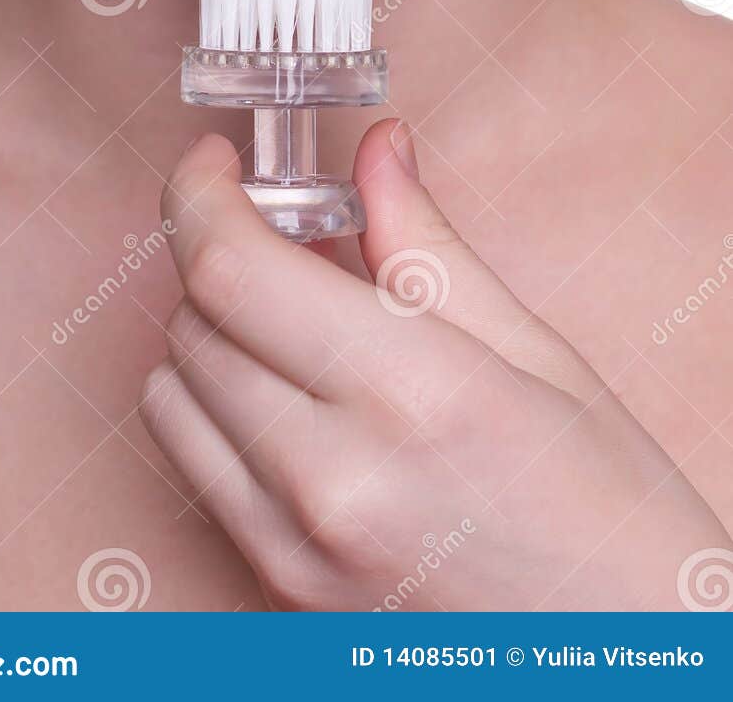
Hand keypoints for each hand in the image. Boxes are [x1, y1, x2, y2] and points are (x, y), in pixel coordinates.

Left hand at [139, 119, 730, 610]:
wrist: (630, 668)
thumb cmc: (613, 520)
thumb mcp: (542, 360)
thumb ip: (430, 246)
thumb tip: (377, 150)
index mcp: (413, 394)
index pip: (231, 270)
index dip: (199, 195)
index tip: (214, 162)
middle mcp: (332, 478)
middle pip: (191, 323)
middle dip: (216, 256)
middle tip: (280, 237)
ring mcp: (294, 551)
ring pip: (170, 397)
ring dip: (208, 336)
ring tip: (287, 323)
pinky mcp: (278, 596)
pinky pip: (196, 473)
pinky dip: (215, 412)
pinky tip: (289, 399)